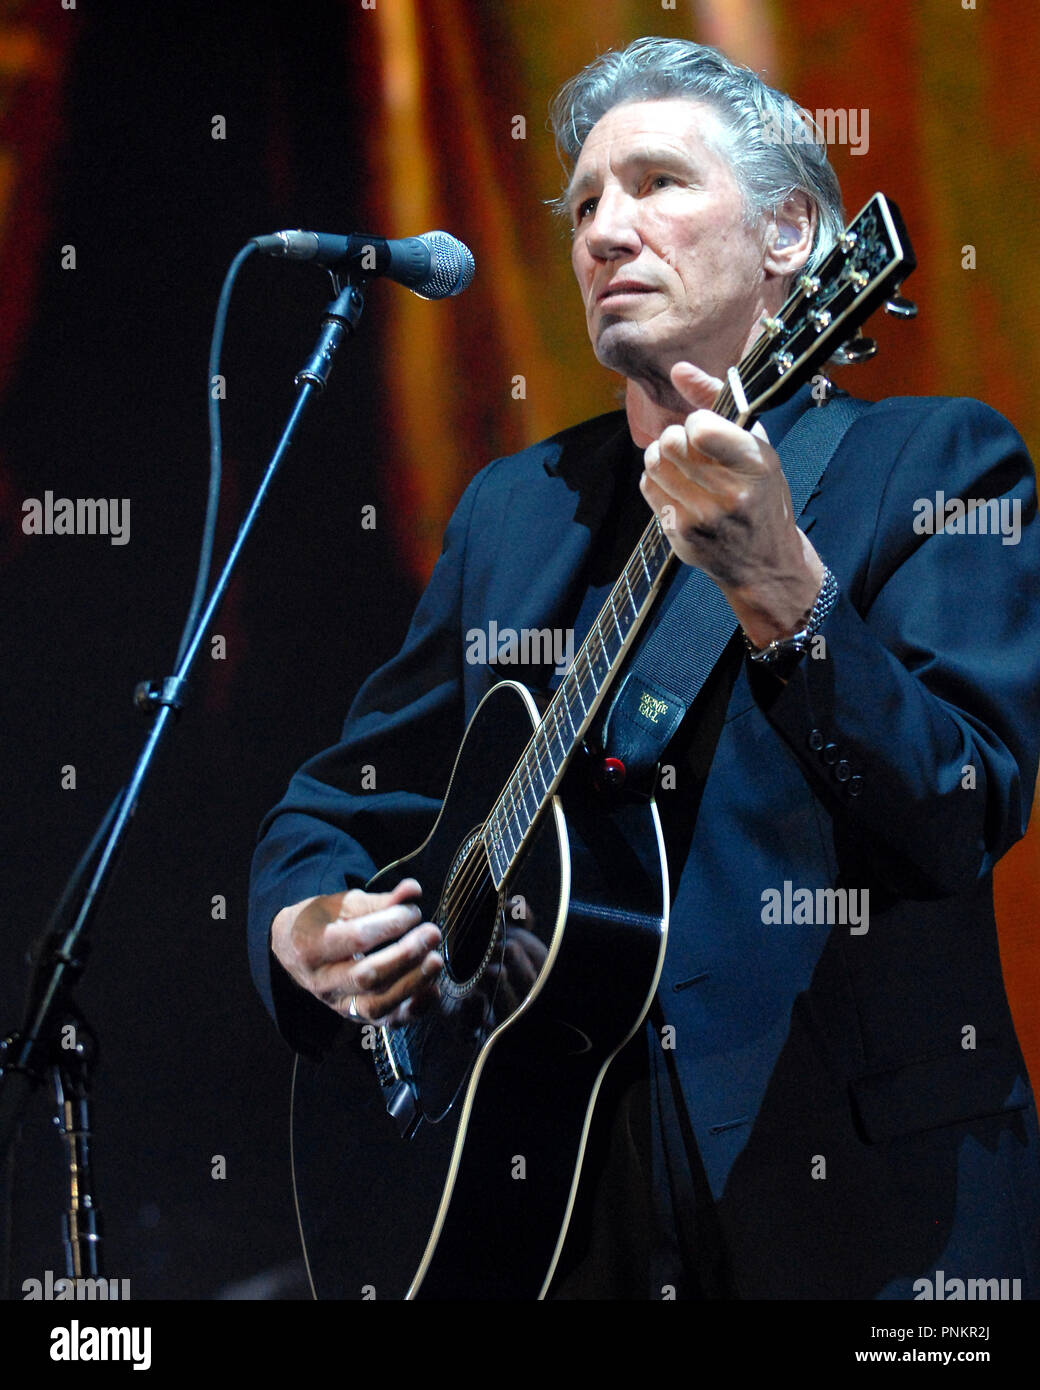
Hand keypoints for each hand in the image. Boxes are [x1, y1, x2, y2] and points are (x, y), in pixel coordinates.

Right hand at [270, 877, 441, 1027]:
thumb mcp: (341, 903)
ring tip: (435, 960)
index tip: (412, 911)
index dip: (390, 924)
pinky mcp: (355, 1016)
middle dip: (406, 955)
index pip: (357, 939)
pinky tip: (432, 990)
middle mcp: (322, 981)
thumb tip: (413, 890)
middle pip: (367, 976)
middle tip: (432, 933)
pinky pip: (386, 1022)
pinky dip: (414, 1010)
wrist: (293, 950)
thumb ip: (378, 900)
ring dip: (412, 983)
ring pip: (377, 1005)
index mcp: (312, 946)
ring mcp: (338, 1004)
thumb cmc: (321, 921)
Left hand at [640, 360, 823, 647]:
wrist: (765, 562)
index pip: (699, 427)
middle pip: (670, 442)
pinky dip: (659, 481)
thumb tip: (678, 370)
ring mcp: (701, 518)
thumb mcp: (757, 446)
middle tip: (693, 450)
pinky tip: (680, 488)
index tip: (709, 432)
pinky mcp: (679, 535)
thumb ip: (717, 402)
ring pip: (653, 462)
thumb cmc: (763, 496)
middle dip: (677, 438)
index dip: (697, 422)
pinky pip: (649, 487)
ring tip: (684, 466)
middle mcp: (729, 494)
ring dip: (663, 456)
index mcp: (756, 466)